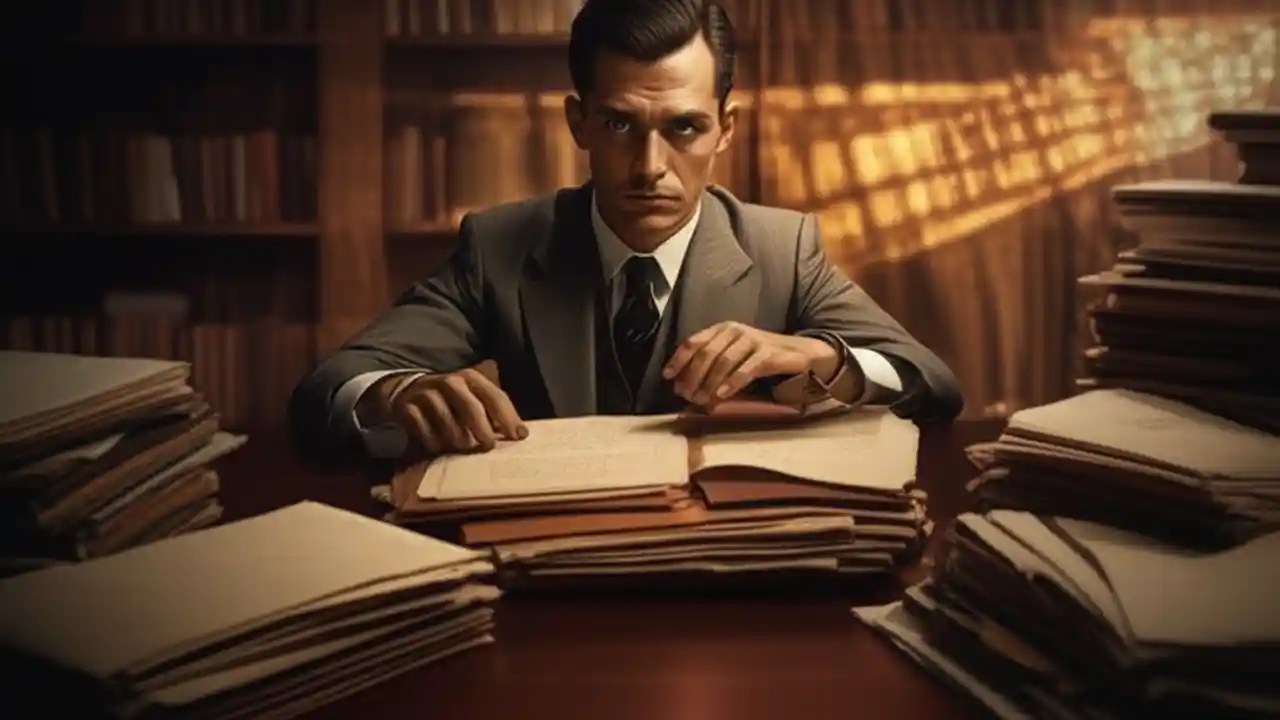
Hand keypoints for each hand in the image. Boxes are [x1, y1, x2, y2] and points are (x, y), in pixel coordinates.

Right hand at [377, 367, 526, 454]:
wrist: (406, 392)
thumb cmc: (450, 401)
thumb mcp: (472, 398)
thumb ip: (492, 412)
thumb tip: (518, 434)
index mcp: (470, 378)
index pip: (494, 396)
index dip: (508, 417)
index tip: (519, 436)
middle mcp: (449, 382)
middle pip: (471, 407)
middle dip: (482, 430)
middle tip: (489, 446)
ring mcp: (427, 393)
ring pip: (447, 421)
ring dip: (458, 439)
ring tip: (462, 447)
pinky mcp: (407, 407)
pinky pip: (424, 431)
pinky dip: (434, 443)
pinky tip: (439, 447)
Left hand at [661, 322, 840, 406]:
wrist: (796, 353)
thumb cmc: (758, 357)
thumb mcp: (731, 357)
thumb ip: (710, 365)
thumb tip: (684, 385)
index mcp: (721, 329)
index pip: (693, 341)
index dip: (678, 359)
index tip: (667, 377)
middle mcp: (734, 330)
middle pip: (706, 353)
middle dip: (692, 376)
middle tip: (686, 395)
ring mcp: (752, 340)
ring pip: (723, 361)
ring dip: (709, 383)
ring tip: (701, 400)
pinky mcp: (767, 353)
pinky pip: (746, 369)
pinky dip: (732, 383)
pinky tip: (722, 395)